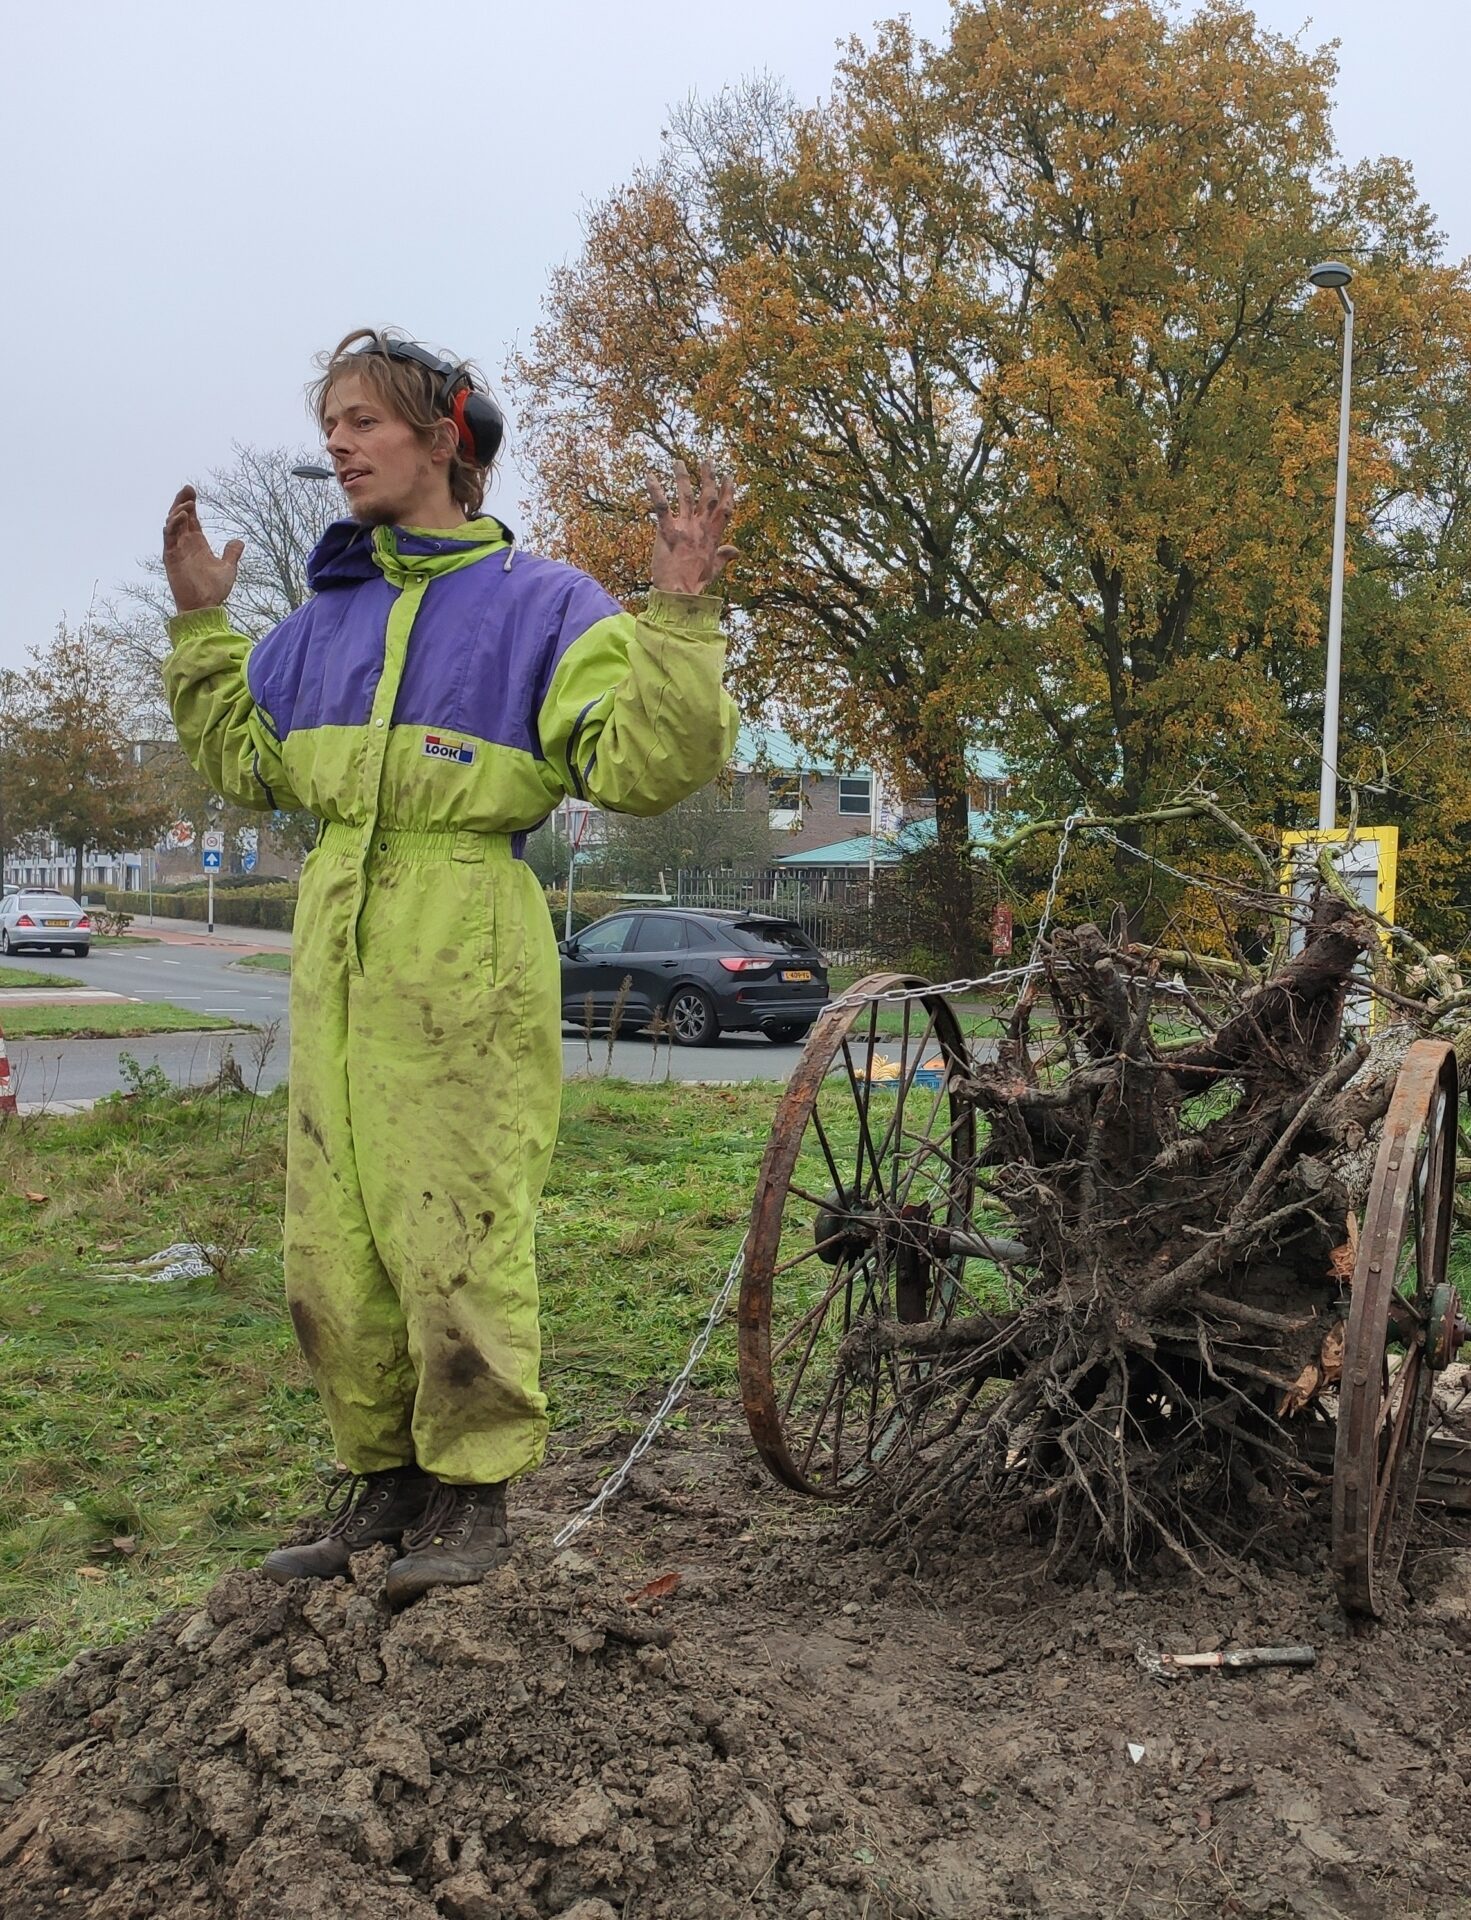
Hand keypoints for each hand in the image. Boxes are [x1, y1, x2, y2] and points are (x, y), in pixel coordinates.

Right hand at [162, 486, 242, 613]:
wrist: (205, 607)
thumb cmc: (214, 591)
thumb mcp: (228, 568)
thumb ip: (231, 554)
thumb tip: (239, 541)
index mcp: (197, 544)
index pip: (191, 519)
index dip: (190, 504)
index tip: (192, 491)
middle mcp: (185, 544)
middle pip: (179, 517)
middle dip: (182, 501)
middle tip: (187, 489)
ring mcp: (176, 549)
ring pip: (171, 524)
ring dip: (178, 511)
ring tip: (188, 504)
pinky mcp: (170, 557)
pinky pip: (168, 537)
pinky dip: (173, 525)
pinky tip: (182, 516)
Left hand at [645, 459, 736, 595]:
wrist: (679, 595)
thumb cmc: (694, 585)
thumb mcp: (713, 569)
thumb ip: (724, 556)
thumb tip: (736, 551)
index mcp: (712, 537)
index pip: (725, 510)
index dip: (728, 492)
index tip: (729, 477)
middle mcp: (701, 529)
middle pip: (708, 498)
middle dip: (708, 478)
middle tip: (707, 461)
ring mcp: (685, 529)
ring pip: (686, 497)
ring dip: (683, 478)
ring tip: (678, 462)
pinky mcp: (668, 532)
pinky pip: (661, 507)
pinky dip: (655, 490)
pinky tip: (649, 476)